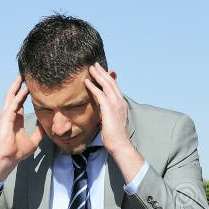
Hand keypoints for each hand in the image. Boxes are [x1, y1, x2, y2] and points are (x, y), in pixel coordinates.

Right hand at [0, 75, 44, 182]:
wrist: (9, 159)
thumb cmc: (17, 151)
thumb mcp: (34, 140)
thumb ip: (39, 132)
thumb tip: (47, 126)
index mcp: (15, 118)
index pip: (20, 101)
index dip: (25, 92)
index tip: (31, 83)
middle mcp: (10, 115)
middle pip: (14, 95)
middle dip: (19, 84)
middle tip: (25, 73)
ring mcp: (6, 116)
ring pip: (11, 96)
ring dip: (16, 86)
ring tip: (22, 75)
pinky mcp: (5, 119)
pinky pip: (13, 104)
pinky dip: (19, 97)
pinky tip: (25, 90)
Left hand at [85, 63, 143, 182]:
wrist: (120, 144)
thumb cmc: (115, 137)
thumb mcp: (111, 121)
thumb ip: (107, 114)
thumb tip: (102, 113)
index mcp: (121, 104)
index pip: (114, 87)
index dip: (107, 77)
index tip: (100, 71)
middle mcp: (120, 101)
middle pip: (111, 82)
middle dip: (102, 72)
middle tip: (94, 64)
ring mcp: (116, 104)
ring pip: (106, 85)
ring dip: (98, 75)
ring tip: (90, 68)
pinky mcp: (109, 108)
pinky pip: (100, 94)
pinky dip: (93, 87)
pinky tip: (86, 82)